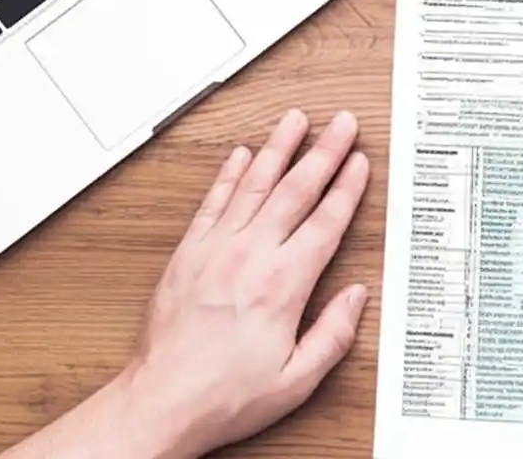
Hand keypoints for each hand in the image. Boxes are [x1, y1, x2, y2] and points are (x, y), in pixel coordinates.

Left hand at [119, 110, 369, 457]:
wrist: (163, 401)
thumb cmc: (225, 395)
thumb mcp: (297, 379)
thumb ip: (333, 334)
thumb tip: (355, 297)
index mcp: (284, 284)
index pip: (326, 221)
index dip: (347, 187)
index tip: (360, 162)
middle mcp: (250, 256)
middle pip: (296, 190)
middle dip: (324, 152)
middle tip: (342, 124)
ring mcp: (216, 250)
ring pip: (254, 184)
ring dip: (278, 148)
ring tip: (295, 121)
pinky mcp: (188, 253)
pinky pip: (213, 202)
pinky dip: (230, 174)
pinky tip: (242, 155)